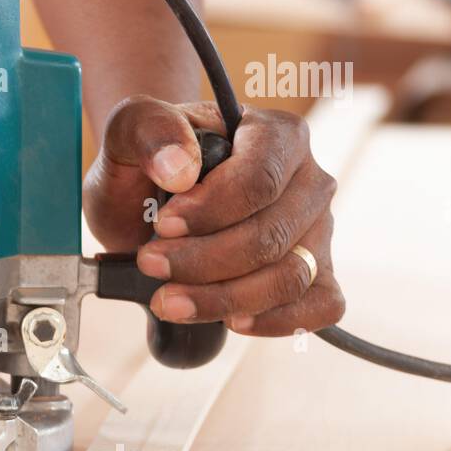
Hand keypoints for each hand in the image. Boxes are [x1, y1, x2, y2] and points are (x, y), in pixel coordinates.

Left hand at [84, 96, 344, 336]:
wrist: (148, 195)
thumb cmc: (147, 160)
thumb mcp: (131, 130)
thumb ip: (150, 130)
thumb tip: (179, 169)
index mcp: (276, 133)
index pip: (259, 180)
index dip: (211, 211)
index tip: (162, 225)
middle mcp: (307, 180)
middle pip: (271, 236)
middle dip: (203, 260)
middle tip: (150, 264)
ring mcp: (316, 229)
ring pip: (290, 277)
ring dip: (224, 298)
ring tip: (169, 300)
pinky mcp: (315, 272)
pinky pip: (319, 306)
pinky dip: (275, 320)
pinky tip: (230, 320)